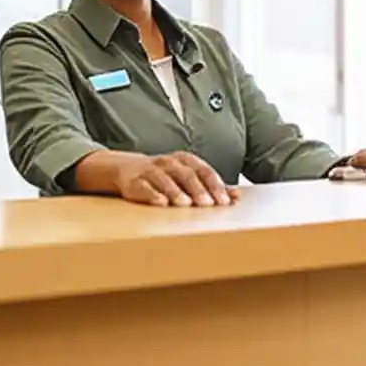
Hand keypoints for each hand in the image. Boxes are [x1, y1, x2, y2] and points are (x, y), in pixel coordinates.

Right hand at [113, 152, 238, 207]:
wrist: (129, 169)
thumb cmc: (166, 176)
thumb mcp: (189, 176)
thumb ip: (212, 186)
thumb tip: (236, 196)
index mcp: (186, 160)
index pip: (204, 171)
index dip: (215, 186)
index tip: (225, 201)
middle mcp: (170, 162)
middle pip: (187, 175)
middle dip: (198, 190)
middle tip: (208, 205)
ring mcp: (152, 170)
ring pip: (165, 179)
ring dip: (176, 192)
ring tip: (185, 204)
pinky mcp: (135, 181)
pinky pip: (144, 187)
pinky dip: (153, 195)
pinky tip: (161, 203)